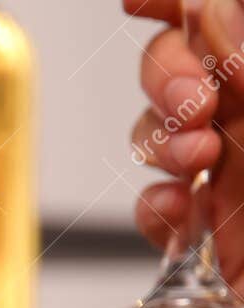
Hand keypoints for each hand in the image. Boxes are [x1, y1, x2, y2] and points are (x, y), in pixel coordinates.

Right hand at [127, 0, 243, 284]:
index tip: (138, 2)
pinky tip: (182, 210)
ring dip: (160, 144)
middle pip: (169, 63)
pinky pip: (152, 207)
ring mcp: (230, 166)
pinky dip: (155, 209)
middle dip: (164, 78)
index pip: (212, 7)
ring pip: (152, 133)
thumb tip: (204, 7)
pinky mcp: (209, 225)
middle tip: (196, 105)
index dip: (168, 0)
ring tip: (199, 162)